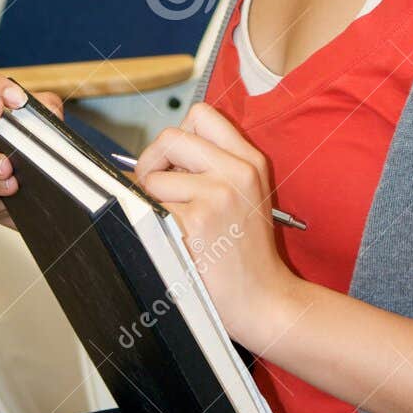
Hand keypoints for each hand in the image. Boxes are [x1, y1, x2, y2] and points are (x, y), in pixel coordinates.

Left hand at [132, 101, 304, 353]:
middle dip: (151, 163)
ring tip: (175, 224)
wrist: (262, 298)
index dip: (178, 136)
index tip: (175, 163)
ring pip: (153, 177)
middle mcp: (236, 170)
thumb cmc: (246, 252)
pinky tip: (174, 241)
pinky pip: (150, 207)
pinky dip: (152, 223)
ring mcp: (217, 194)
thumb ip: (213, 166)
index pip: (201, 115)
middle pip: (169, 137)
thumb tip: (155, 154)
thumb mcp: (246, 195)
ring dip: (151, 201)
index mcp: (250, 160)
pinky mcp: (195, 220)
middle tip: (158, 191)